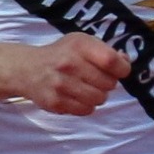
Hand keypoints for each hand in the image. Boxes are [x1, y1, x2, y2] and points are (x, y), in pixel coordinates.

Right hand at [13, 33, 129, 115]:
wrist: (27, 69)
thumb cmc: (61, 55)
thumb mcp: (82, 44)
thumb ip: (106, 52)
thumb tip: (126, 62)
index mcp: (79, 45)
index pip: (112, 61)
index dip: (122, 68)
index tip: (118, 70)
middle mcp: (69, 63)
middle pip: (109, 83)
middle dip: (107, 83)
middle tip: (94, 79)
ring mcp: (61, 84)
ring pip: (99, 99)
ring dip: (97, 95)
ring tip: (85, 88)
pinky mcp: (55, 102)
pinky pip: (86, 110)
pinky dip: (85, 105)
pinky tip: (76, 96)